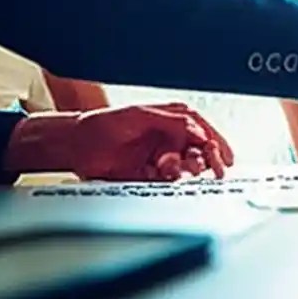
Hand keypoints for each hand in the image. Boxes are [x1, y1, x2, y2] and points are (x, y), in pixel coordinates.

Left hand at [67, 103, 233, 180]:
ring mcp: (161, 160)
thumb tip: (200, 131)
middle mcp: (170, 140)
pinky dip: (172, 182)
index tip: (222, 156)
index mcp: (172, 121)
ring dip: (188, 170)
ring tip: (180, 169)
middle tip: (212, 168)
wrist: (76, 145)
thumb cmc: (105, 124)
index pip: (203, 132)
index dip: (216, 143)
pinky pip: (169, 183)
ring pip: (186, 169)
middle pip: (200, 152)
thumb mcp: (141, 115)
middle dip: (207, 160)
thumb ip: (173, 121)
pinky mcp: (150, 178)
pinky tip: (167, 176)